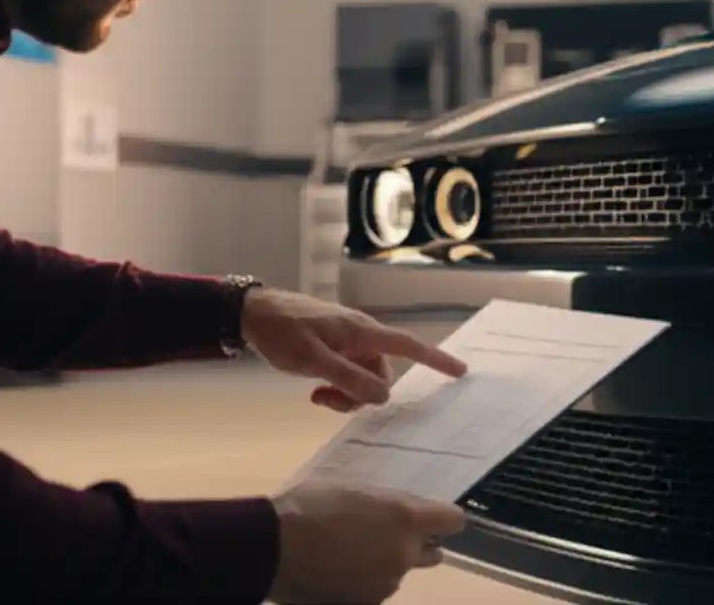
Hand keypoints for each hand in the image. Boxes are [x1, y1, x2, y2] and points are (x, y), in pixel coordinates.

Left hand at [241, 289, 467, 411]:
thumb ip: (348, 377)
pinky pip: (349, 372)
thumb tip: (383, 396)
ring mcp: (347, 341)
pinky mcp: (333, 346)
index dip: (436, 359)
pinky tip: (314, 388)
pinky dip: (337, 385)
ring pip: (364, 377)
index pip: (408, 345)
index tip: (460, 371)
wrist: (252, 313)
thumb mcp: (312, 359)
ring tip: (316, 395)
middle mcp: (361, 335)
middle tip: (325, 400)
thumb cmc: (282, 332)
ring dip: (346, 393)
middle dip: (363, 394)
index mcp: (362, 332)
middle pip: (382, 373)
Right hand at [269, 481, 467, 603]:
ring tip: (348, 553)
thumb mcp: (355, 491)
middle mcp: (403, 554)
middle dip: (417, 545)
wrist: (273, 546)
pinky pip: (375, 590)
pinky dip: (364, 583)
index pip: (452, 520)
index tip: (434, 519)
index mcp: (405, 519)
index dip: (444, 518)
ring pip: (398, 572)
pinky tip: (338, 573)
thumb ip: (388, 504)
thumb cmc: (310, 506)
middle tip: (386, 535)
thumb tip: (405, 512)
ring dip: (385, 564)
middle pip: (432, 553)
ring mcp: (386, 584)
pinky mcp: (366, 604)